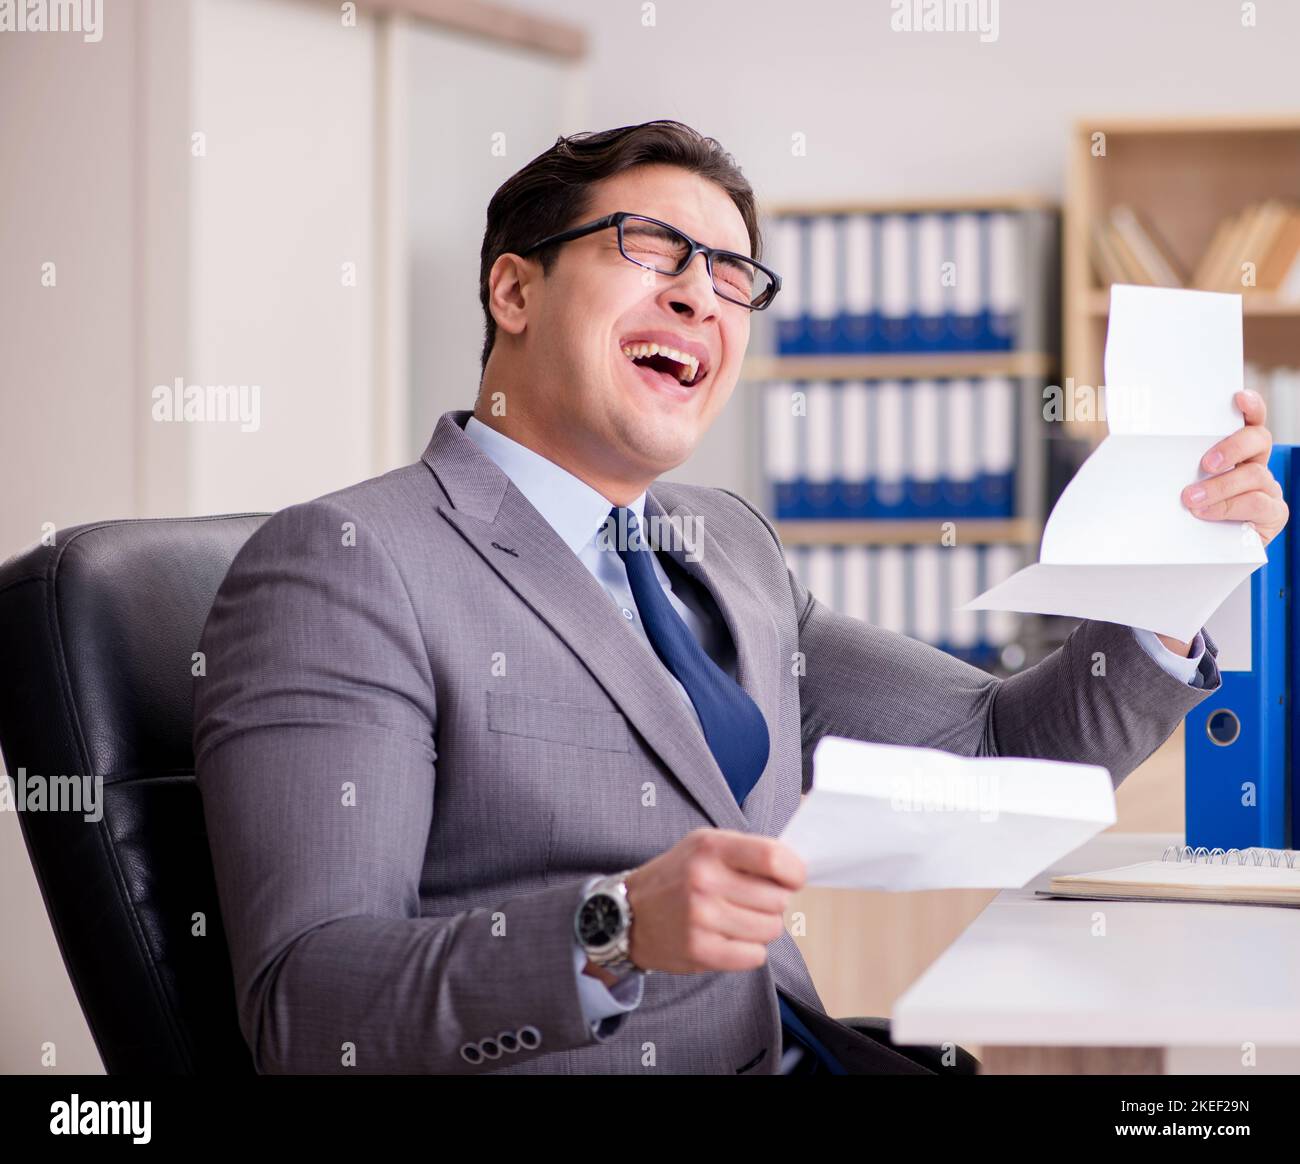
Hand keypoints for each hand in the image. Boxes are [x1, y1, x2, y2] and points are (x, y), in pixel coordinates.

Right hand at [621, 829, 805, 974]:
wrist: (627, 914)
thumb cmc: (676, 876)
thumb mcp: (705, 845)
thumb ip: (748, 852)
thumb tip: (796, 870)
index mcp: (710, 848)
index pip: (773, 858)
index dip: (794, 871)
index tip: (792, 878)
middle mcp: (704, 881)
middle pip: (778, 899)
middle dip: (774, 901)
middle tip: (752, 900)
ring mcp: (701, 918)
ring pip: (770, 929)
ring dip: (762, 927)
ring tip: (737, 918)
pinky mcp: (700, 951)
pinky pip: (755, 956)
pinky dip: (749, 950)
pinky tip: (729, 937)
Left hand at [1181, 389, 1288, 547]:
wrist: (1195, 552)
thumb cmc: (1184, 510)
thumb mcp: (1175, 481)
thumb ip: (1167, 461)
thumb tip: (1127, 435)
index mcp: (1236, 450)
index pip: (1250, 420)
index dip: (1250, 407)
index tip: (1238, 398)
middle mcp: (1255, 464)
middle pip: (1258, 439)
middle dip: (1233, 447)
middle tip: (1206, 464)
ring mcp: (1267, 488)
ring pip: (1254, 475)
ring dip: (1220, 487)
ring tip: (1191, 499)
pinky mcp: (1273, 514)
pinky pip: (1259, 504)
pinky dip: (1230, 508)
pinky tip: (1207, 514)